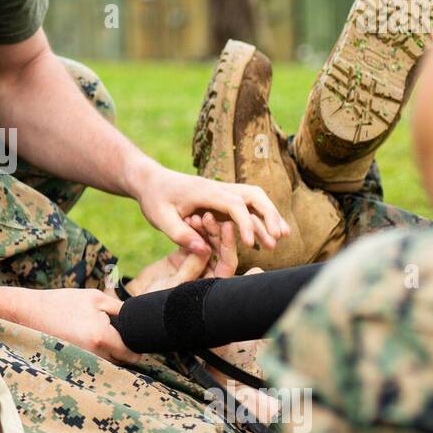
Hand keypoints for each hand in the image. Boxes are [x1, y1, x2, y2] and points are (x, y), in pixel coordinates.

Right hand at [13, 287, 139, 366]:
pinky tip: (87, 342)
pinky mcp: (73, 366)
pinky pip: (94, 366)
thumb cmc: (63, 303)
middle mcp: (94, 355)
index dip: (137, 348)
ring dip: (110, 354)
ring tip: (98, 336)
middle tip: (116, 334)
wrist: (30, 313)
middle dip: (123, 350)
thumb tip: (139, 321)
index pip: (132, 355)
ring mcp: (82, 363)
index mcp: (101, 337)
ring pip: (108, 366)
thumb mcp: (96, 298)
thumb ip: (121, 309)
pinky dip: (95, 357)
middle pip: (121, 363)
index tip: (137, 341)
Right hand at [124, 212, 238, 294]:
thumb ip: (191, 268)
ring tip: (196, 216)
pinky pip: (191, 240)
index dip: (229, 245)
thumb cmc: (155, 300)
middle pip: (218, 250)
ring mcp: (196, 264)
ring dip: (202, 229)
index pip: (228, 264)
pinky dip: (190, 230)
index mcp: (212, 285)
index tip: (226, 227)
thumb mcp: (174, 285)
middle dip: (215, 233)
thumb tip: (207, 249)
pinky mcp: (183, 257)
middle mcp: (208, 274)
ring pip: (205, 242)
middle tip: (209, 217)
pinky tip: (187, 218)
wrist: (135, 299)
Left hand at [129, 161, 289, 256]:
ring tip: (282, 238)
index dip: (245, 223)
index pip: (234, 204)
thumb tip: (204, 251)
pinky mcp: (221, 200)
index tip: (250, 244)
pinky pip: (244, 208)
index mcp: (205, 191)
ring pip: (253, 200)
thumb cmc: (154, 199)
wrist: (150, 181)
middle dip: (269, 214)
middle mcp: (218, 188)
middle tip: (281, 236)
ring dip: (268, 216)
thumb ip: (181, 234)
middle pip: (253, 195)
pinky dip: (257, 219)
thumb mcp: (160, 218)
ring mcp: (221, 193)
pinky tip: (266, 235)